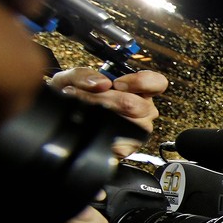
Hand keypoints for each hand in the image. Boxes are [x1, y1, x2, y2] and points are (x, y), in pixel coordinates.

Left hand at [48, 67, 168, 156]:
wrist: (65, 115)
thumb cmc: (75, 95)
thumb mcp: (74, 78)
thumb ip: (85, 75)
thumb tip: (102, 83)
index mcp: (139, 90)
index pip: (158, 83)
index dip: (140, 82)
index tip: (117, 83)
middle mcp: (144, 109)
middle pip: (135, 104)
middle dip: (104, 98)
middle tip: (81, 95)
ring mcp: (139, 129)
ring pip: (130, 123)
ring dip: (100, 114)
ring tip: (82, 108)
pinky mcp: (128, 148)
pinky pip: (122, 144)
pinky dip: (103, 134)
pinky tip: (92, 127)